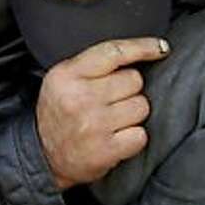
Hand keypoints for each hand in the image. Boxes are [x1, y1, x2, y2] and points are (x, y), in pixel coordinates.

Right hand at [36, 36, 168, 189]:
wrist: (43, 157)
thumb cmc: (58, 114)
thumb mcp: (62, 80)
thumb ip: (92, 65)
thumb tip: (138, 53)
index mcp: (67, 75)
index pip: (114, 52)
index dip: (143, 47)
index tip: (161, 47)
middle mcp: (80, 97)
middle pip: (134, 80)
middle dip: (129, 90)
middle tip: (111, 102)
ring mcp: (94, 125)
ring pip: (141, 106)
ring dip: (133, 114)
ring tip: (112, 121)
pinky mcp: (105, 150)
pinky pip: (141, 135)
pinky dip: (133, 138)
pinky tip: (116, 138)